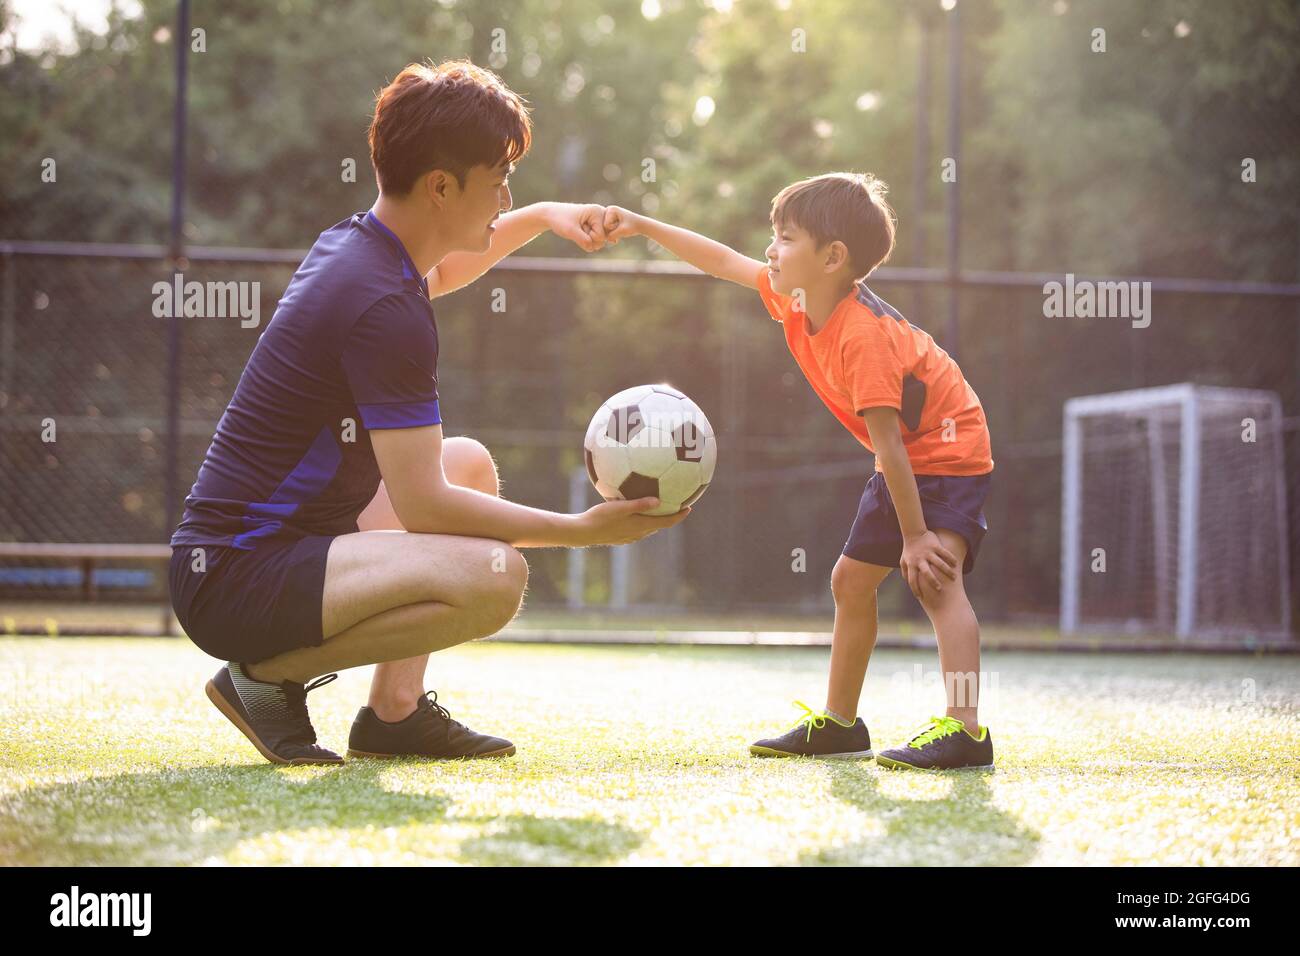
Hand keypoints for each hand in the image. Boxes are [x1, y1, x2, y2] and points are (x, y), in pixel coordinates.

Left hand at [545, 202, 607, 252]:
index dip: (589, 236)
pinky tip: (581, 232)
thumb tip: (593, 248)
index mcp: (597, 211)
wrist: (551, 215)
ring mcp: (599, 221)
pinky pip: (596, 241)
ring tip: (579, 229)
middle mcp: (601, 214)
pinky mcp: (596, 226)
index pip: (601, 236)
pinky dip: (587, 240)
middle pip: (603, 239)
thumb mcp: (570, 231)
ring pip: (600, 242)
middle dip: (589, 238)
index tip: (579, 226)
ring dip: (587, 239)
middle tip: (578, 228)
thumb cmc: (560, 220)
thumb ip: (584, 241)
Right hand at [570, 497, 690, 545]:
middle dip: (669, 516)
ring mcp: (628, 537)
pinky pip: (636, 528)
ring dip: (655, 519)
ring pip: (647, 528)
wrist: (582, 532)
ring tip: (657, 508)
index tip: (689, 508)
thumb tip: (658, 501)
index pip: (666, 522)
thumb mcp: (620, 507)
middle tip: (676, 505)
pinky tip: (634, 513)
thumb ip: (639, 504)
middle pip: (659, 525)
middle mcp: (638, 533)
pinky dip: (642, 521)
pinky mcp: (620, 536)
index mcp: (641, 526)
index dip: (679, 516)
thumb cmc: (600, 518)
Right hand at [601, 205, 641, 243]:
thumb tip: (602, 239)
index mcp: (611, 209)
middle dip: (612, 231)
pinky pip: (606, 231)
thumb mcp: (623, 231)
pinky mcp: (608, 220)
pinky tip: (619, 229)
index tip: (622, 224)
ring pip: (604, 230)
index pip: (606, 225)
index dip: (614, 229)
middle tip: (622, 227)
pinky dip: (613, 233)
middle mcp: (607, 210)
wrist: (640, 224)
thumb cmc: (633, 226)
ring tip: (621, 228)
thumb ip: (612, 235)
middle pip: (603, 227)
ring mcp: (607, 215)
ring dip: (613, 232)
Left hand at [899, 530, 957, 601]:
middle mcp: (920, 559)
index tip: (920, 597)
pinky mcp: (935, 546)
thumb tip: (907, 582)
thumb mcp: (903, 560)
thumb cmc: (908, 549)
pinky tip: (956, 564)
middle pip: (927, 573)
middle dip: (933, 582)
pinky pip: (945, 553)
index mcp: (911, 564)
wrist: (913, 533)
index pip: (912, 580)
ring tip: (954, 578)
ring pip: (939, 563)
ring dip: (947, 571)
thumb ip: (905, 571)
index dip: (915, 589)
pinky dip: (951, 559)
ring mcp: (928, 552)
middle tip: (940, 589)